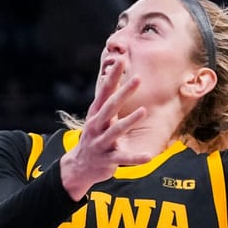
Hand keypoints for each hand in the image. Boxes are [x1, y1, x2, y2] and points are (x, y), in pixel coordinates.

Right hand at [59, 61, 155, 198]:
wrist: (79, 167)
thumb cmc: (94, 136)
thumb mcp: (98, 117)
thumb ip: (106, 101)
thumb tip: (113, 79)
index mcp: (96, 114)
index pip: (104, 92)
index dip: (112, 77)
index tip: (121, 60)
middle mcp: (96, 126)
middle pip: (110, 107)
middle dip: (123, 93)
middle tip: (138, 79)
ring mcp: (101, 143)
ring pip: (115, 131)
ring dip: (129, 121)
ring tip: (144, 111)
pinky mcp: (107, 159)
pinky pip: (122, 158)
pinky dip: (135, 158)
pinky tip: (148, 157)